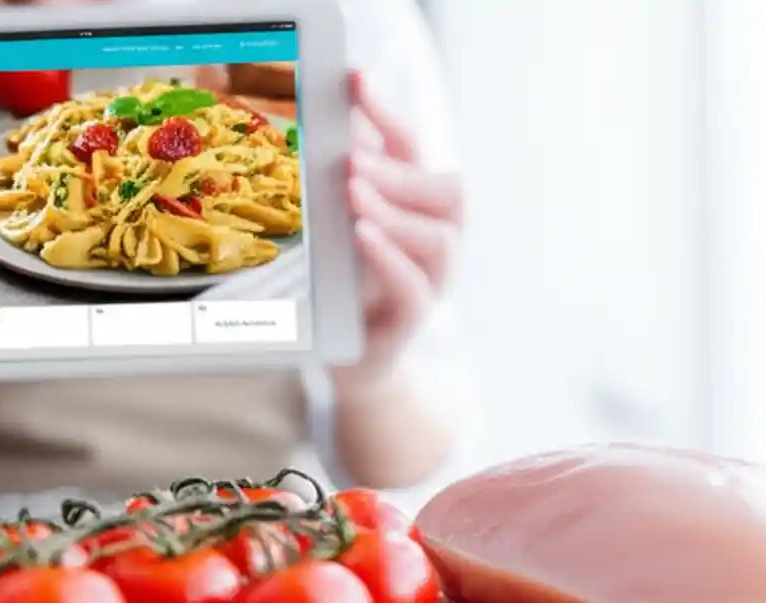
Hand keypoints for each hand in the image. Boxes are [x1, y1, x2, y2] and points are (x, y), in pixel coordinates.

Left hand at [335, 71, 463, 389]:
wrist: (351, 359)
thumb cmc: (346, 282)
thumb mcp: (338, 225)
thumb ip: (339, 177)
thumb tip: (319, 117)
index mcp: (417, 206)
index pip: (414, 148)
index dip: (388, 112)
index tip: (355, 80)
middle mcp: (436, 239)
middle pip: (446, 191)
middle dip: (398, 170)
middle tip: (350, 158)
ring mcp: (429, 282)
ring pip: (438, 238)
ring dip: (396, 211)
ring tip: (354, 192)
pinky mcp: (409, 323)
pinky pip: (416, 289)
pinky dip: (391, 259)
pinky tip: (362, 235)